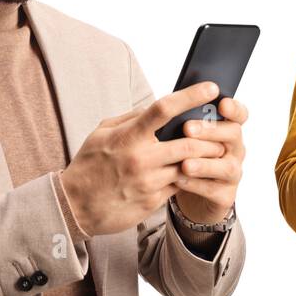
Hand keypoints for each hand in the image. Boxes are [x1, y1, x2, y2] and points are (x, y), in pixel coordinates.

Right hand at [60, 82, 226, 236]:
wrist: (74, 207)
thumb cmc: (89, 165)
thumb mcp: (102, 133)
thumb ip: (131, 118)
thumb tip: (156, 107)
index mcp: (128, 137)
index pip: (164, 109)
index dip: (191, 96)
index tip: (211, 88)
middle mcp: (140, 159)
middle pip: (188, 143)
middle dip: (210, 137)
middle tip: (222, 130)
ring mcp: (147, 182)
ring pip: (189, 166)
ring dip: (205, 158)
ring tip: (217, 150)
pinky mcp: (152, 202)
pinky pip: (180, 186)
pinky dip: (190, 176)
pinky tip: (196, 171)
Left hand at [173, 95, 246, 222]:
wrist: (192, 195)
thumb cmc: (188, 157)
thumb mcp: (187, 138)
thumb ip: (186, 122)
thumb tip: (167, 104)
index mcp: (228, 130)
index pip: (240, 114)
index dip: (234, 108)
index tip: (221, 103)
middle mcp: (235, 149)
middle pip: (233, 134)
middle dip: (210, 131)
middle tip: (187, 128)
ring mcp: (232, 173)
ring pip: (226, 166)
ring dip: (204, 164)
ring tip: (184, 164)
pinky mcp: (225, 195)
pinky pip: (214, 190)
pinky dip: (196, 185)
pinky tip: (179, 181)